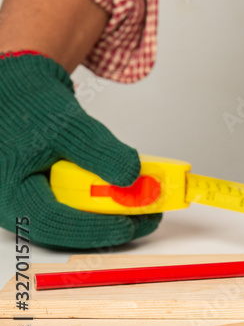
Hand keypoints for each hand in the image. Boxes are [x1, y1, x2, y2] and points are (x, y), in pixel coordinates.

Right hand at [0, 51, 159, 248]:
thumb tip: (131, 176)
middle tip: (148, 218)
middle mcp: (11, 205)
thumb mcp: (68, 126)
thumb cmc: (29, 107)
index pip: (50, 221)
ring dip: (106, 220)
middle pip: (63, 230)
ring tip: (145, 210)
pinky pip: (70, 212)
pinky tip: (125, 200)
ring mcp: (25, 205)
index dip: (91, 227)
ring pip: (68, 224)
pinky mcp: (40, 199)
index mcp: (9, 191)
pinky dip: (98, 208)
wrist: (15, 95)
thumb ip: (99, 151)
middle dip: (108, 227)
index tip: (127, 224)